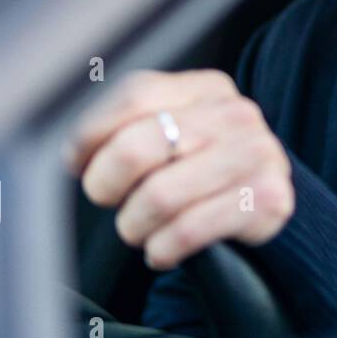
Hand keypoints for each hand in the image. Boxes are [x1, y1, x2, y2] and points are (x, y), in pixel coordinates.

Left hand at [65, 69, 294, 269]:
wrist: (261, 205)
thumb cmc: (199, 169)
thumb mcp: (172, 133)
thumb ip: (127, 124)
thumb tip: (68, 144)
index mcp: (207, 88)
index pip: (132, 96)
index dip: (89, 135)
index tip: (78, 163)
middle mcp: (237, 115)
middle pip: (136, 149)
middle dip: (106, 186)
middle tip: (111, 200)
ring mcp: (258, 155)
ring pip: (159, 196)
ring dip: (134, 225)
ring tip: (139, 229)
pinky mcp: (268, 201)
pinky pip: (189, 231)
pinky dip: (162, 249)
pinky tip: (163, 249)